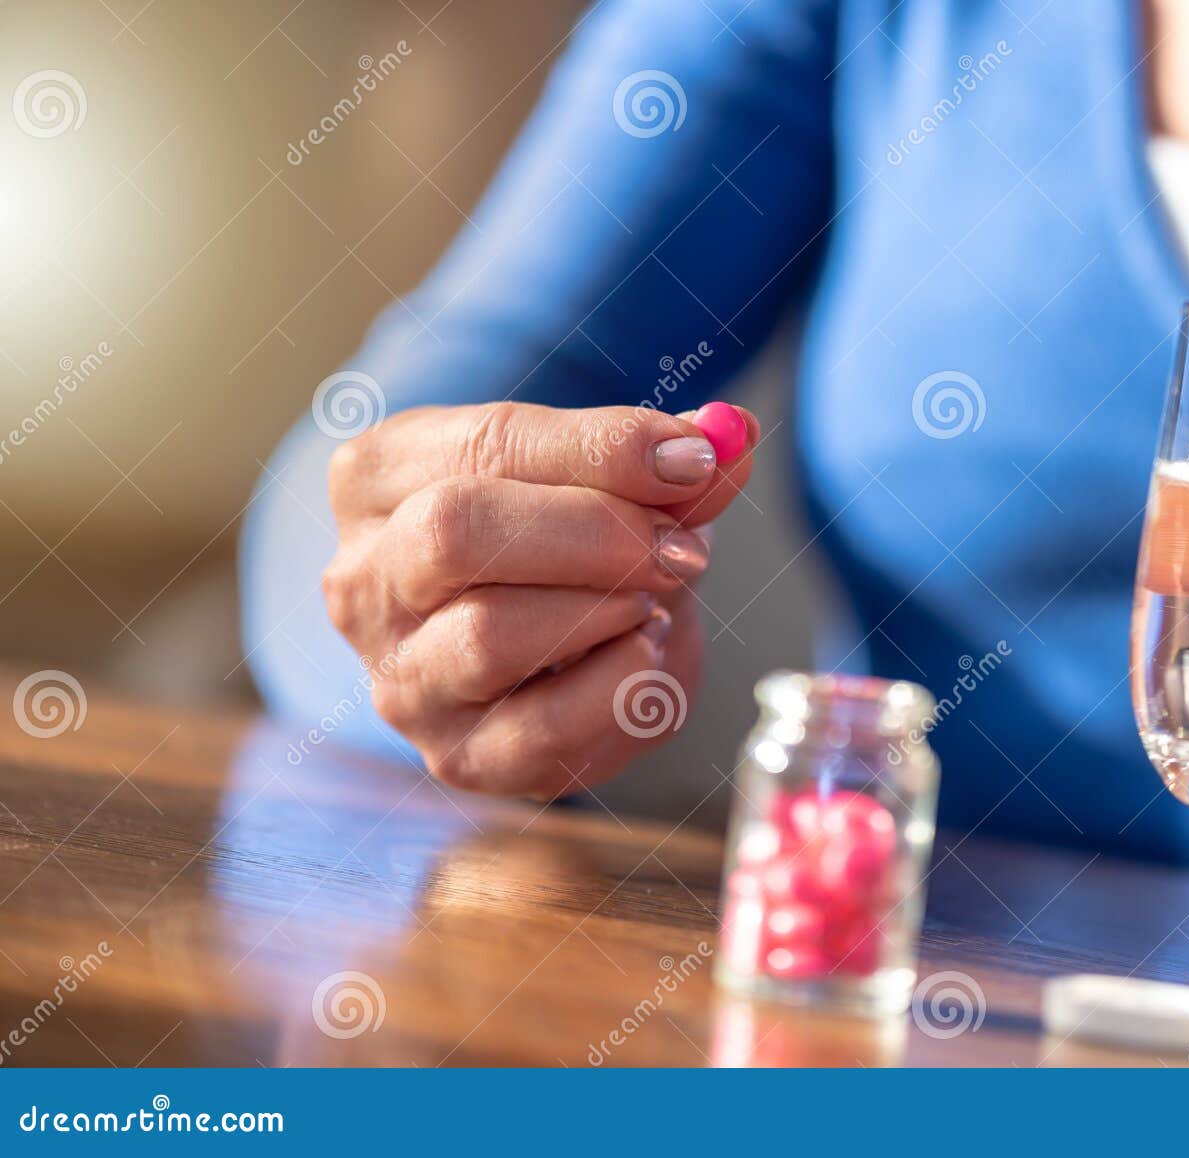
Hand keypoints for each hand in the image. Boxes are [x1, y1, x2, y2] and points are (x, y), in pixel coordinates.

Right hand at [320, 400, 757, 796]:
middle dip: (595, 534)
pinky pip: (541, 728)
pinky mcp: (458, 757)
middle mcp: (364, 579)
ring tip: (654, 601)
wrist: (558, 652)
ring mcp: (402, 677)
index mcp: (380, 477)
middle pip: (456, 531)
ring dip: (603, 612)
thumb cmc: (566, 543)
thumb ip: (663, 460)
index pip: (488, 443)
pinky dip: (619, 687)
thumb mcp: (609, 482)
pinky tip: (646, 655)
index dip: (605, 450)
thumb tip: (730, 437)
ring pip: (488, 635)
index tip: (696, 458)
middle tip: (681, 546)